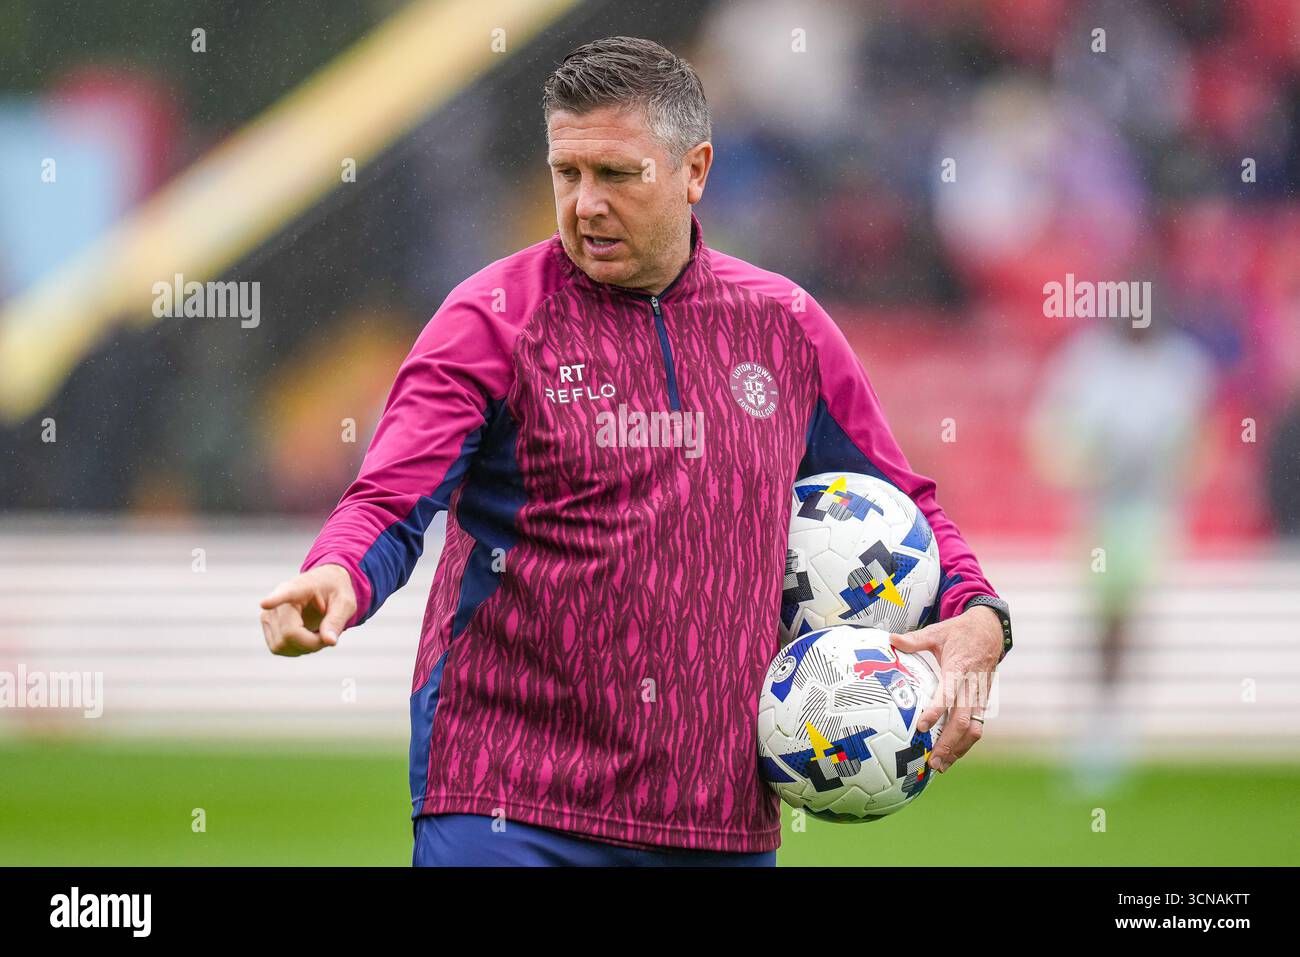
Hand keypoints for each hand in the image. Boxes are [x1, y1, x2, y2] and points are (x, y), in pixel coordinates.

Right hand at [259, 564, 356, 656]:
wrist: (324, 586)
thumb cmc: (335, 591)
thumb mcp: (345, 602)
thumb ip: (337, 620)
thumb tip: (329, 641)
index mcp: (299, 588)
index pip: (285, 593)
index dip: (274, 600)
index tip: (265, 603)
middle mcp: (278, 600)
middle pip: (289, 634)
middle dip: (312, 643)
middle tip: (328, 634)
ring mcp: (268, 614)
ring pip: (281, 645)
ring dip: (304, 647)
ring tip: (319, 632)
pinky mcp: (267, 626)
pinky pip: (278, 648)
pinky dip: (296, 649)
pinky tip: (308, 637)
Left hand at [889, 605, 1002, 772]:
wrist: (991, 630)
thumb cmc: (959, 632)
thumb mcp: (937, 632)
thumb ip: (914, 640)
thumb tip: (890, 639)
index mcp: (958, 669)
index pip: (947, 694)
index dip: (936, 711)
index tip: (921, 726)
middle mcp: (971, 687)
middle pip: (963, 720)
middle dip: (949, 743)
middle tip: (932, 760)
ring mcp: (980, 696)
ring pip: (974, 729)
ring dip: (959, 749)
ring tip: (941, 765)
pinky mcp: (983, 702)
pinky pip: (977, 726)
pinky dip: (965, 743)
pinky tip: (952, 755)